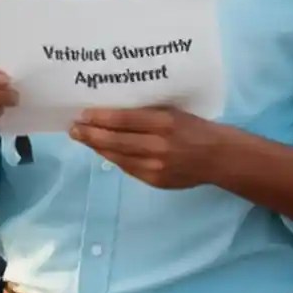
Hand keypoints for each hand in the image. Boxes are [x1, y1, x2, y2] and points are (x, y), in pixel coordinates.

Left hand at [69, 106, 230, 189]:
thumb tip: (110, 113)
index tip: (82, 114)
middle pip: (115, 140)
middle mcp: (158, 145)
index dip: (99, 118)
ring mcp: (156, 166)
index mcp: (164, 123)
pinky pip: (127, 168)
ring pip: (117, 156)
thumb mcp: (172, 112)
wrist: (219, 157)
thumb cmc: (194, 128)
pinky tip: (102, 150)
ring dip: (96, 147)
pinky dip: (113, 158)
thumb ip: (144, 114)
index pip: (123, 120)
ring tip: (82, 138)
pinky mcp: (156, 180)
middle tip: (73, 128)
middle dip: (90, 134)